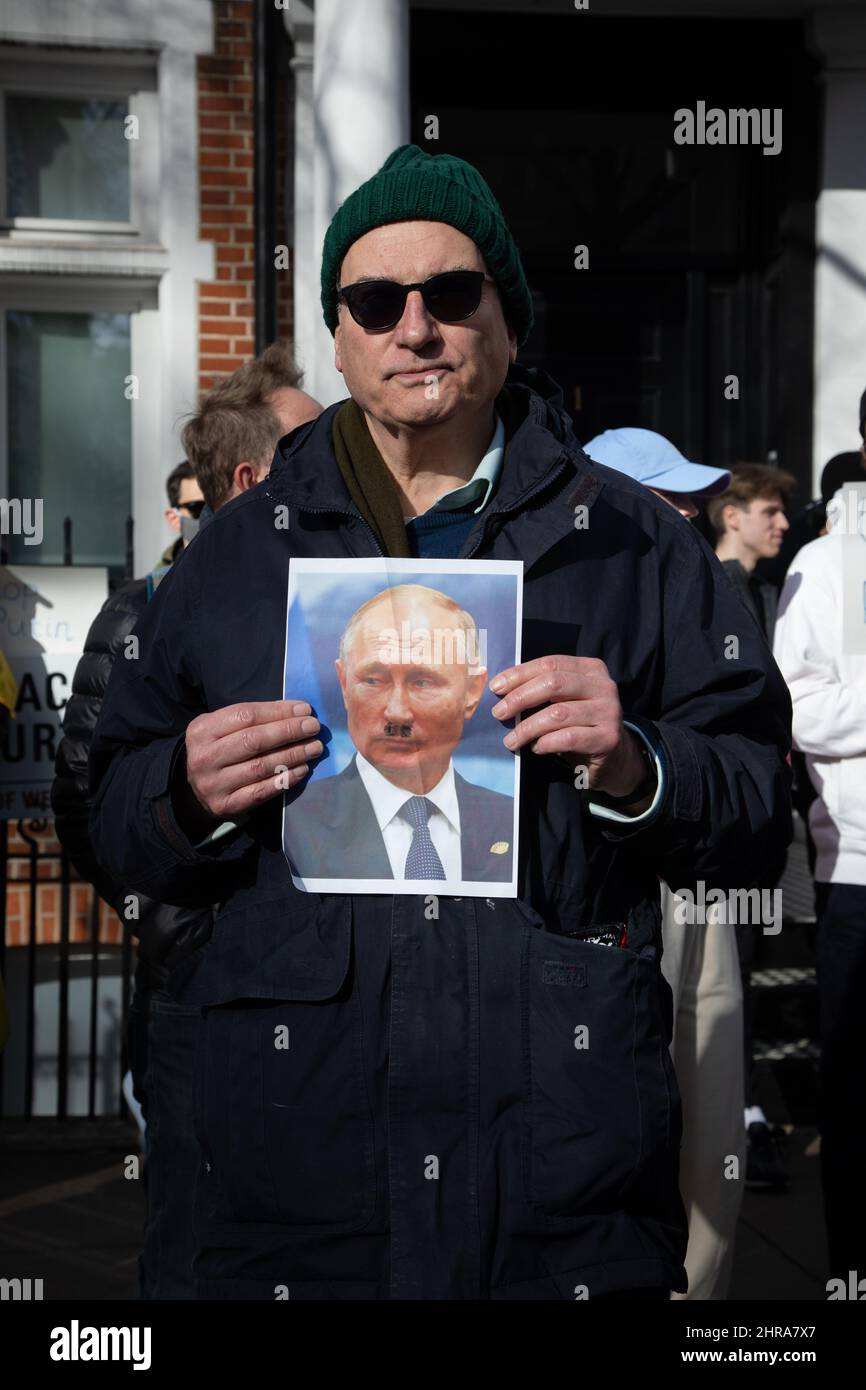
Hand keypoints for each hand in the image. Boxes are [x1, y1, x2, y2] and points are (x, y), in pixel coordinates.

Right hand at [184, 700, 322, 820]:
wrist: (196, 787)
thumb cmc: (219, 749)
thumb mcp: (223, 727)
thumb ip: (254, 718)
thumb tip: (298, 712)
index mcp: (202, 730)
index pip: (246, 715)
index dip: (278, 711)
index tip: (305, 710)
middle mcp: (204, 757)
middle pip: (254, 740)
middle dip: (288, 731)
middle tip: (314, 728)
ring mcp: (213, 784)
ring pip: (260, 766)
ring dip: (293, 755)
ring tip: (314, 748)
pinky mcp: (225, 805)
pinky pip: (261, 791)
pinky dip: (285, 779)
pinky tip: (303, 769)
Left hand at [489, 656, 650, 802]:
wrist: (612, 757)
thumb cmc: (579, 724)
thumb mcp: (565, 700)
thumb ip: (542, 689)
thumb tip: (501, 687)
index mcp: (590, 669)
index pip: (550, 663)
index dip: (520, 674)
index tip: (496, 687)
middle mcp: (603, 686)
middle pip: (553, 684)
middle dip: (520, 698)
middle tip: (499, 713)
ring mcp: (609, 711)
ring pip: (558, 714)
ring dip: (527, 728)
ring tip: (511, 740)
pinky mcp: (608, 738)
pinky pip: (568, 738)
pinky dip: (546, 743)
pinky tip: (535, 748)